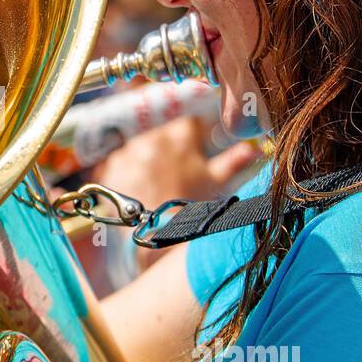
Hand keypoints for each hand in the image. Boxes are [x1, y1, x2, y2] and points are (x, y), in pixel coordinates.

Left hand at [91, 116, 261, 208]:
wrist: (159, 237)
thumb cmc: (191, 210)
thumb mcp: (216, 184)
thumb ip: (233, 161)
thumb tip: (252, 149)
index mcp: (181, 135)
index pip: (188, 123)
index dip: (192, 137)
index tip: (193, 149)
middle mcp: (153, 136)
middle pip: (161, 133)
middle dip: (167, 149)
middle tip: (173, 173)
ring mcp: (129, 150)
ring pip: (139, 147)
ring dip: (145, 159)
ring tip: (154, 184)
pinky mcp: (109, 166)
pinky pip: (116, 162)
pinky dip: (124, 172)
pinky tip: (135, 188)